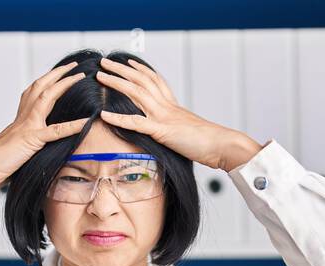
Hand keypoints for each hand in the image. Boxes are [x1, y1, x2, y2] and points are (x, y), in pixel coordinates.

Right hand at [0, 64, 88, 198]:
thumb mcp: (17, 149)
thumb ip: (28, 144)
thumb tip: (37, 148)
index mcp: (21, 118)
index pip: (36, 93)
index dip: (49, 81)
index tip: (61, 73)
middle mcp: (24, 117)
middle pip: (41, 86)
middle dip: (58, 73)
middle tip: (74, 65)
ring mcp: (27, 126)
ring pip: (47, 97)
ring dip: (64, 84)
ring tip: (79, 76)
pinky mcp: (31, 140)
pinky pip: (55, 131)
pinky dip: (72, 126)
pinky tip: (87, 122)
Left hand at [96, 58, 262, 171]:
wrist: (223, 145)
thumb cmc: (212, 143)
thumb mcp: (191, 132)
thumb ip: (180, 129)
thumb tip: (177, 135)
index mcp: (174, 106)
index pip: (155, 81)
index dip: (141, 70)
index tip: (130, 63)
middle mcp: (168, 106)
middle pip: (141, 80)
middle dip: (121, 69)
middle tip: (105, 61)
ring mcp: (164, 117)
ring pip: (136, 93)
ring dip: (116, 82)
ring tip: (100, 75)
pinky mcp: (162, 131)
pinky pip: (136, 123)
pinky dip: (118, 119)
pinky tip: (104, 115)